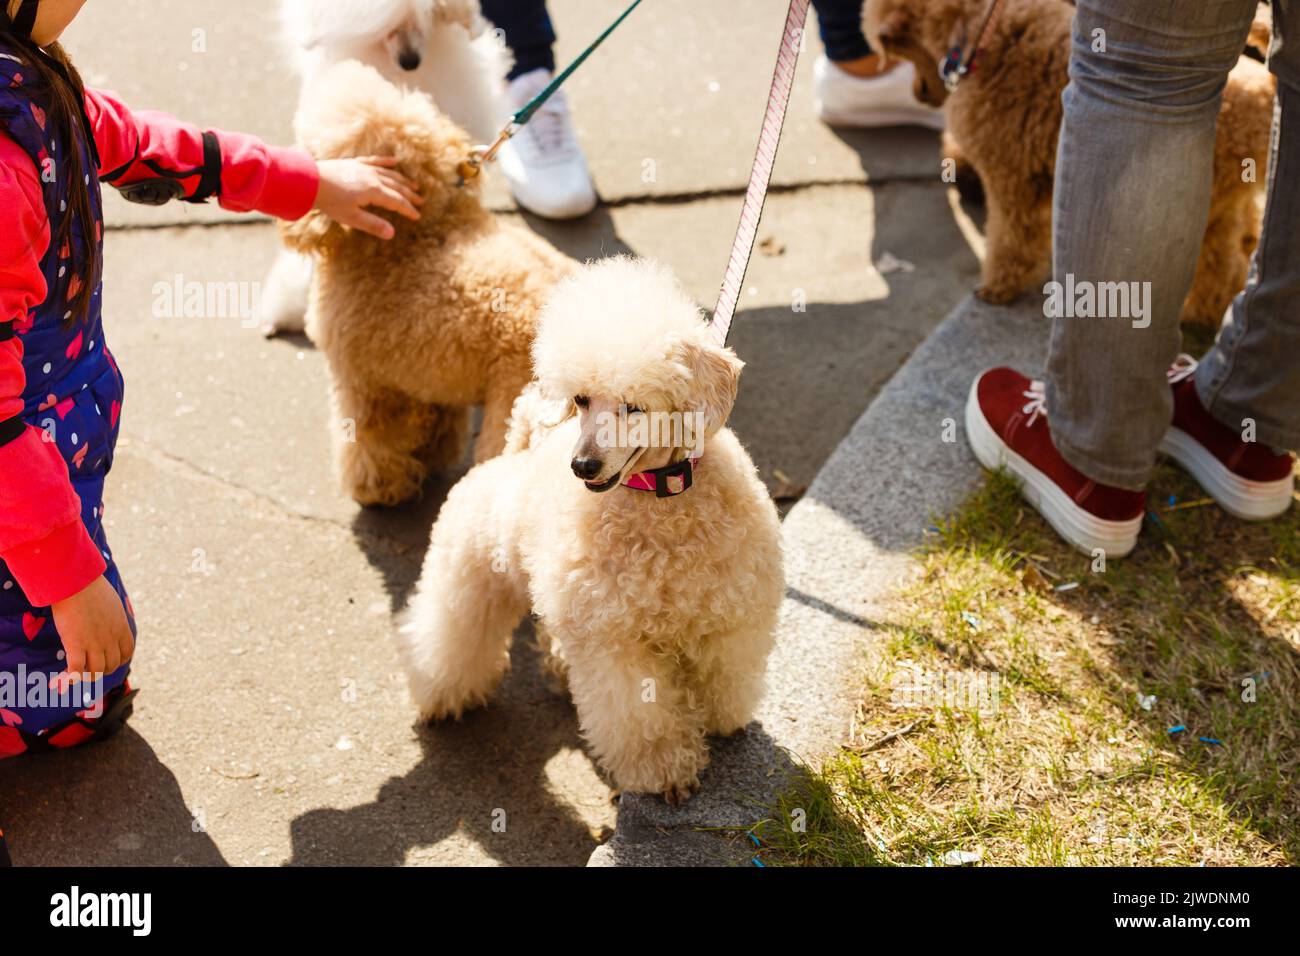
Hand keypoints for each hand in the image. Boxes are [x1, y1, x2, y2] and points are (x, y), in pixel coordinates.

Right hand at [50, 576, 133, 691]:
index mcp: (121, 628)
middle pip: (112, 665)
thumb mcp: (111, 604)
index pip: (127, 653)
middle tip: (90, 666)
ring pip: (96, 671)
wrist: (75, 583)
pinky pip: (77, 669)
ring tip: (79, 672)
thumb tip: (109, 619)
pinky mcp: (75, 644)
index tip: (110, 659)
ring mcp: (93, 643)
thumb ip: (112, 616)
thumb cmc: (91, 589)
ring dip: (88, 675)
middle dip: (103, 669)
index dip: (119, 660)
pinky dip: (74, 676)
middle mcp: (110, 639)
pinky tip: (69, 676)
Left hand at [313, 157, 422, 239]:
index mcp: (374, 191)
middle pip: (397, 187)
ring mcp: (364, 168)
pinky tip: (395, 161)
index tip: (417, 216)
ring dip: (402, 180)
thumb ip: (373, 224)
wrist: (310, 180)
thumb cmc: (330, 201)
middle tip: (421, 200)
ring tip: (413, 185)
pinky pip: (375, 161)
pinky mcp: (355, 163)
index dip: (408, 210)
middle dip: (410, 195)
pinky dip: (386, 162)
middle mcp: (373, 177)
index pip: (397, 202)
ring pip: (389, 174)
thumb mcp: (351, 218)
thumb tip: (392, 234)